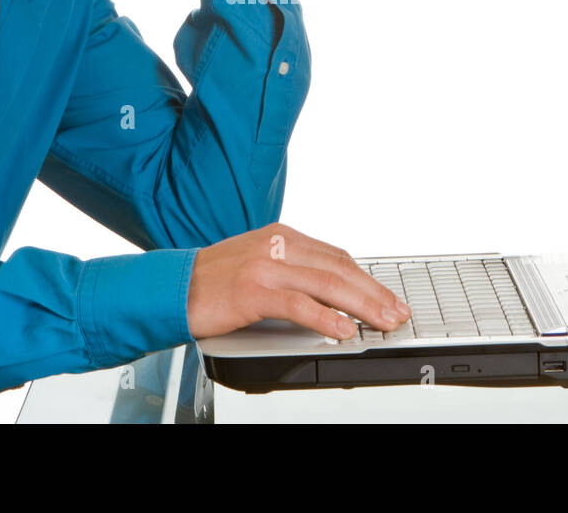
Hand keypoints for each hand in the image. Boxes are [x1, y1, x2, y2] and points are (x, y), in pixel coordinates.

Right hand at [186, 222, 411, 339]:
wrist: (171, 287)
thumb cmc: (212, 281)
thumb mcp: (258, 264)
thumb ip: (292, 271)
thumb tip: (331, 296)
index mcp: (281, 236)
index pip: (336, 256)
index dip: (367, 278)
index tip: (388, 297)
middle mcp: (276, 245)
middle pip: (339, 268)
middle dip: (373, 293)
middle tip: (396, 312)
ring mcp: (264, 266)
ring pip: (326, 283)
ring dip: (361, 305)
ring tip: (382, 322)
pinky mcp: (252, 291)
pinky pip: (298, 304)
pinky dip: (325, 317)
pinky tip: (343, 329)